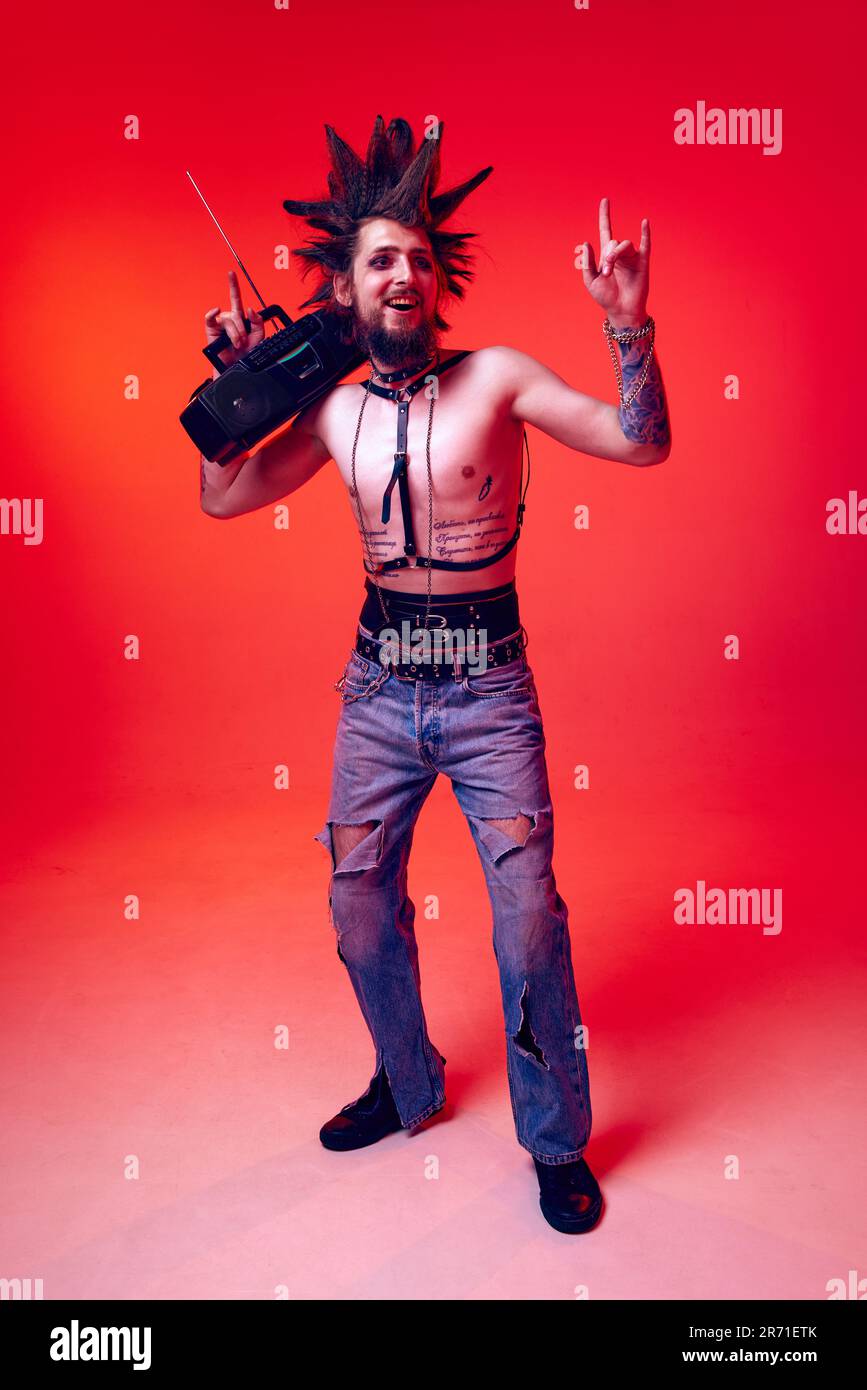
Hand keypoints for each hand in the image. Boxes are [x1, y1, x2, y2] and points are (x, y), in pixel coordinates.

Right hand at [204, 269, 265, 367]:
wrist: (238, 366)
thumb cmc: (247, 353)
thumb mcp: (259, 336)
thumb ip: (257, 321)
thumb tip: (249, 309)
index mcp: (240, 318)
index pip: (236, 298)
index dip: (234, 285)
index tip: (231, 273)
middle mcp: (229, 318)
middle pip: (236, 314)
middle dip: (242, 330)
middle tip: (243, 342)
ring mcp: (220, 323)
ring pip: (228, 320)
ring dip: (235, 334)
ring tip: (236, 344)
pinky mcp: (211, 329)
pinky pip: (210, 318)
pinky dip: (212, 313)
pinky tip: (216, 310)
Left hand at [582, 197, 649, 323]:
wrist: (621, 311)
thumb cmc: (605, 298)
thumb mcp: (590, 281)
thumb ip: (587, 263)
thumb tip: (586, 242)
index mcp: (606, 256)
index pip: (606, 230)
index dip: (605, 216)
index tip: (605, 201)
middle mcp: (619, 254)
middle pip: (613, 242)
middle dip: (607, 255)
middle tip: (605, 272)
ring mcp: (632, 257)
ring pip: (624, 244)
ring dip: (615, 255)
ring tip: (610, 270)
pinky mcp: (642, 263)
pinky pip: (645, 244)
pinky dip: (645, 233)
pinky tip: (644, 223)